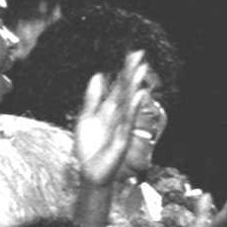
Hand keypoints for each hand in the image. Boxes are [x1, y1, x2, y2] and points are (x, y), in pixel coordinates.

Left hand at [74, 54, 148, 188]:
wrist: (89, 171)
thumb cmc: (88, 148)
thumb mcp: (85, 118)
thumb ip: (92, 98)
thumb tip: (98, 76)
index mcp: (108, 109)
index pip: (118, 87)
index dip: (124, 72)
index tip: (131, 55)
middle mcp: (117, 115)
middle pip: (126, 91)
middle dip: (132, 73)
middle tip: (140, 55)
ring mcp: (122, 125)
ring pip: (129, 102)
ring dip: (135, 86)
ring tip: (141, 70)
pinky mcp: (123, 138)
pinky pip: (128, 120)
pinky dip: (133, 107)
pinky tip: (138, 95)